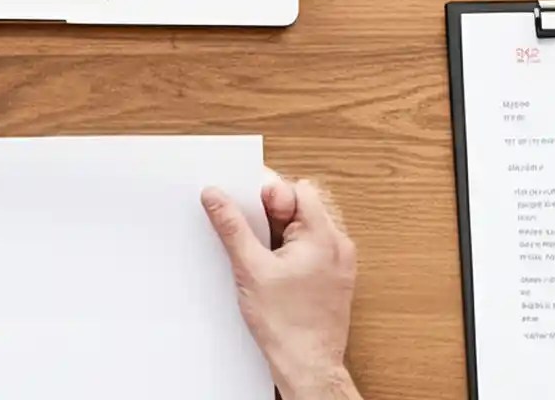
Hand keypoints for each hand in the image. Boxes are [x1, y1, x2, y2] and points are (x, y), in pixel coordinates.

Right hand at [202, 178, 360, 399]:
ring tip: (261, 256)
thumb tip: (216, 196)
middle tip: (250, 235)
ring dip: (279, 232)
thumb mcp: (250, 268)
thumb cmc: (286, 326)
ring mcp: (338, 261)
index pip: (297, 190)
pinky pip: (311, 247)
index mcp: (323, 236)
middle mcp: (338, 245)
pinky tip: (271, 268)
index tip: (245, 205)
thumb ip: (232, 226)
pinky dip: (289, 249)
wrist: (307, 365)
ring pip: (305, 226)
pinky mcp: (334, 276)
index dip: (268, 194)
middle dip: (271, 214)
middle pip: (301, 206)